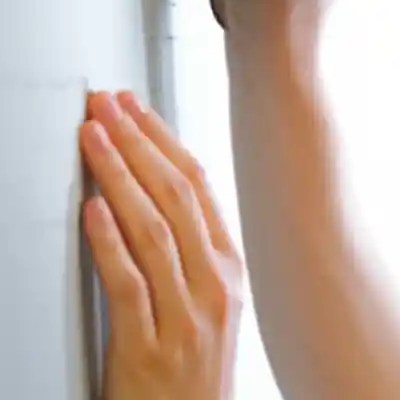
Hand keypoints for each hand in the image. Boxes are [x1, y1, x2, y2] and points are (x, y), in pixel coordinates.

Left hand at [80, 90, 242, 399]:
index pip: (198, 188)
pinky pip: (130, 283)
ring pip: (154, 230)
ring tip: (92, 138)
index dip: (163, 140)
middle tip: (105, 105)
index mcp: (229, 270)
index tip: (133, 106)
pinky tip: (92, 209)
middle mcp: (216, 287)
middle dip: (137, 143)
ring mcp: (187, 317)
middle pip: (177, 198)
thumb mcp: (204, 305)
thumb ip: (187, 254)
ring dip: (118, 176)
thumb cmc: (190, 372)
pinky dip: (110, 241)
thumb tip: (150, 193)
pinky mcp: (152, 348)